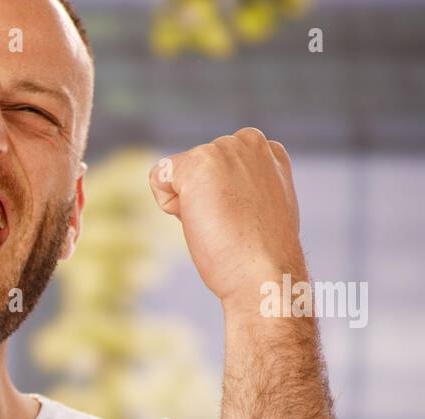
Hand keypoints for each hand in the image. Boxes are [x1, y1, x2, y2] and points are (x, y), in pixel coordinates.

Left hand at [148, 128, 304, 310]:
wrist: (262, 272)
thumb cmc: (260, 253)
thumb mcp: (262, 206)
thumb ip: (245, 185)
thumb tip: (222, 191)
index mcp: (266, 150)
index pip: (218, 165)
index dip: (221, 197)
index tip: (243, 219)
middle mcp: (247, 141)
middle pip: (196, 168)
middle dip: (203, 198)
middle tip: (230, 224)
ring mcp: (223, 149)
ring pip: (178, 174)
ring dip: (189, 205)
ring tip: (220, 223)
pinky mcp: (197, 162)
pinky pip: (158, 177)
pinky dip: (167, 204)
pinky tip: (196, 218)